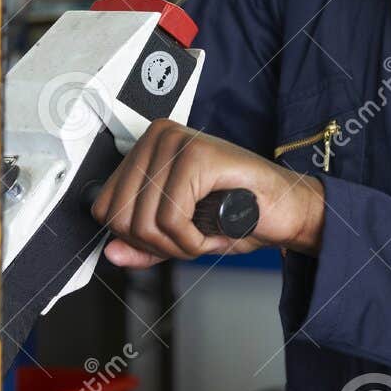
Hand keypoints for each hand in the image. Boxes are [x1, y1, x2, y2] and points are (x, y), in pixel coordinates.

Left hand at [90, 118, 325, 268]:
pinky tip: (214, 232)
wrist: (285, 209)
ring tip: (204, 235)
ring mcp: (177, 142)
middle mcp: (158, 137)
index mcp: (147, 148)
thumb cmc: (238, 213)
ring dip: (177, 246)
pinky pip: (172, 220)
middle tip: (189, 241)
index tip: (169, 239)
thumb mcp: (178, 234)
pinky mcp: (197, 155)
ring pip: (144, 221)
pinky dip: (192, 242)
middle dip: (156, 245)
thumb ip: (143, 243)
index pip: (104, 206)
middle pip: (120, 216)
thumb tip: (111, 253)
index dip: (135, 239)